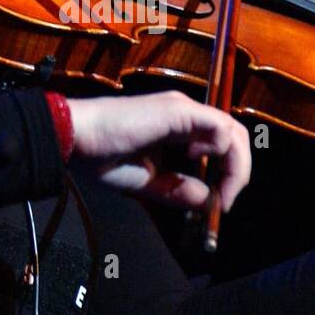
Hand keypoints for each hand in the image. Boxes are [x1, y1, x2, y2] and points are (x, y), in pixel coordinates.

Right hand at [66, 91, 251, 211]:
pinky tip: (199, 166)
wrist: (77, 137)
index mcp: (179, 128)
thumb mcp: (147, 183)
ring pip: (232, 131)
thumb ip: (177, 190)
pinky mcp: (179, 110)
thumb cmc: (102, 157)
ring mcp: (183, 109)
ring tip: (222, 194)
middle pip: (234, 136)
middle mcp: (186, 114)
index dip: (227, 174)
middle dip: (238, 172)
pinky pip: (219, 128)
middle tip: (225, 203)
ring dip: (235, 167)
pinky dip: (221, 152)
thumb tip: (208, 201)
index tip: (218, 205)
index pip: (220, 145)